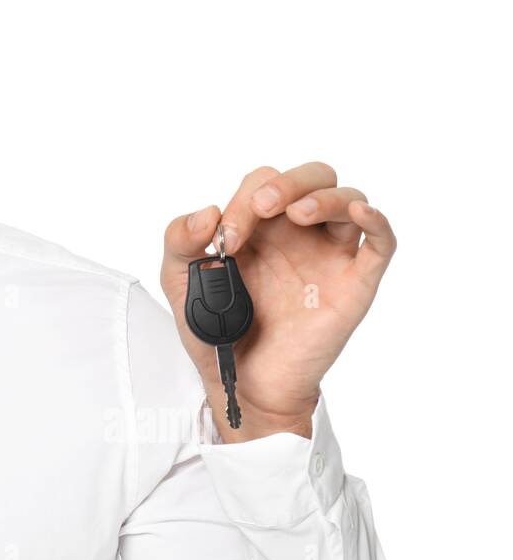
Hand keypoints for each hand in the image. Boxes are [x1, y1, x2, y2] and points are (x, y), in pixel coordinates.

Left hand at [161, 162, 396, 441]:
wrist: (240, 382)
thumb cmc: (215, 330)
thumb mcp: (179, 281)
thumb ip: (179, 240)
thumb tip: (207, 212)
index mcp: (259, 226)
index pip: (264, 185)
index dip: (244, 201)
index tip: (225, 240)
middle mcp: (298, 234)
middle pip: (313, 178)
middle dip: (289, 183)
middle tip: (264, 208)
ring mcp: (329, 256)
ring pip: (348, 200)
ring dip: (325, 196)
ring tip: (297, 214)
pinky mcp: (354, 284)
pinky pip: (381, 244)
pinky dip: (378, 221)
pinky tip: (361, 212)